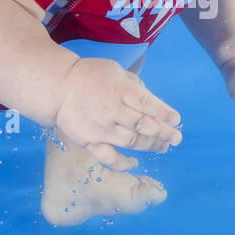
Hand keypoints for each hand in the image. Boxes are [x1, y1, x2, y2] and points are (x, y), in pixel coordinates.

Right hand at [53, 57, 182, 170]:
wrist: (58, 87)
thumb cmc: (89, 76)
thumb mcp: (115, 70)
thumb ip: (134, 85)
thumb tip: (149, 100)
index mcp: (120, 89)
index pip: (147, 103)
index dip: (164, 113)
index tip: (176, 120)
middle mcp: (112, 110)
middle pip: (143, 125)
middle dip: (164, 133)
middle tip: (176, 138)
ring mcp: (101, 128)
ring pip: (132, 142)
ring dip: (151, 146)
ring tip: (163, 146)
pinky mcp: (90, 142)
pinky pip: (109, 158)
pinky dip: (123, 164)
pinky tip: (135, 163)